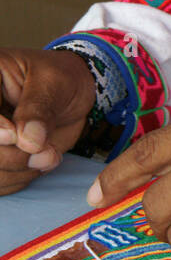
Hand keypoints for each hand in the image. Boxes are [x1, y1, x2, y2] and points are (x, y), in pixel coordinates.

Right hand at [0, 48, 95, 195]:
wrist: (72, 95)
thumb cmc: (62, 79)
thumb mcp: (55, 84)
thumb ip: (39, 110)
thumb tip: (27, 141)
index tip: (14, 136)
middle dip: (11, 157)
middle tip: (46, 152)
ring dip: (18, 171)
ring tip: (49, 155)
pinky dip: (17, 180)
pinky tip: (38, 163)